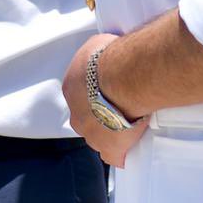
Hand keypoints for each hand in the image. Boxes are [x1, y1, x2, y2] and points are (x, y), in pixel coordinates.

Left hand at [63, 32, 147, 167]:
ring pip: (100, 137)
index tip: (110, 91)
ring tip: (131, 125)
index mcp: (71, 89)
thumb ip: (96, 55)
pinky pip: (115, 156)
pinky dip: (121, 154)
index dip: (97, 94)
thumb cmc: (111, 57)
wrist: (125, 77)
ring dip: (112, 133)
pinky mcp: (111, 148)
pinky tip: (130, 151)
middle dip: (101, 116)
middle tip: (122, 108)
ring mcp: (92, 134)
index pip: (81, 96)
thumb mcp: (97, 45)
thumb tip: (103, 53)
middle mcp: (77, 115)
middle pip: (88, 119)